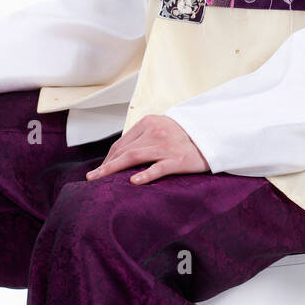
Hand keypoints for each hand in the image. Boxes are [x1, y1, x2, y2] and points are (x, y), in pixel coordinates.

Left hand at [85, 115, 208, 184]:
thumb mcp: (162, 128)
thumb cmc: (184, 137)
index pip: (122, 143)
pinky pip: (158, 167)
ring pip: (134, 157)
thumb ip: (143, 137)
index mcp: (149, 123)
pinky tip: (133, 182)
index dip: (108, 158)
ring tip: (100, 180)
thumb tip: (120, 154)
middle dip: (106, 165)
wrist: (211, 137)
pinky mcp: (178, 159)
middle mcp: (155, 132)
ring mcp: (166, 145)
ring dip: (113, 170)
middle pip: (124, 150)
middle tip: (92, 178)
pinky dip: (145, 174)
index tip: (100, 170)